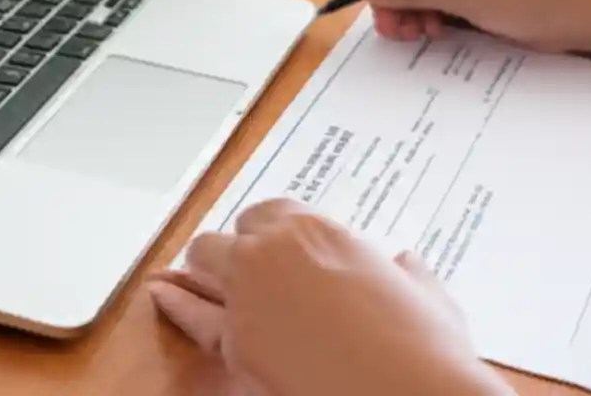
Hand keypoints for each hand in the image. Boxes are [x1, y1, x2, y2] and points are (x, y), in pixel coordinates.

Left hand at [149, 200, 512, 395]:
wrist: (407, 393)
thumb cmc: (425, 351)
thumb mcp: (427, 296)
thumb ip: (407, 274)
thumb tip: (406, 267)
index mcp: (319, 232)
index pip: (271, 213)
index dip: (272, 234)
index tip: (279, 247)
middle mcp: (275, 253)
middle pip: (233, 233)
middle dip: (236, 248)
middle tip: (245, 267)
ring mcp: (247, 296)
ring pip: (204, 259)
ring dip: (205, 268)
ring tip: (199, 273)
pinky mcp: (234, 343)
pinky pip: (193, 316)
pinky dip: (178, 304)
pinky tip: (162, 294)